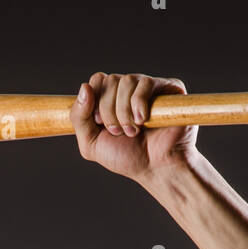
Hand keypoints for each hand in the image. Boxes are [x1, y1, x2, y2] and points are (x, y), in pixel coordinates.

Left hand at [69, 71, 198, 182]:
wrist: (156, 168)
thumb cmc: (127, 158)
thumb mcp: (91, 143)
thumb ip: (79, 117)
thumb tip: (84, 87)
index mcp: (112, 98)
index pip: (97, 80)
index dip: (95, 101)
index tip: (101, 124)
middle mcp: (130, 90)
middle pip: (110, 80)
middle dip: (109, 111)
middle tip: (119, 132)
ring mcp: (149, 88)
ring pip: (127, 81)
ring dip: (124, 112)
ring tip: (133, 131)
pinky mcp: (168, 88)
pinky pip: (146, 83)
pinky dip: (139, 104)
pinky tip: (143, 121)